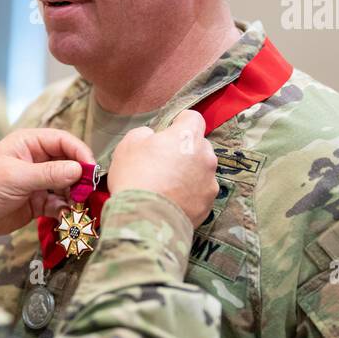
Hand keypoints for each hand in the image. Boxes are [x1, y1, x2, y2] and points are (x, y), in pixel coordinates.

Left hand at [0, 128, 90, 241]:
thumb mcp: (16, 177)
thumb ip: (49, 174)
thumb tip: (80, 169)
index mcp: (29, 144)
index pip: (63, 141)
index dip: (80, 153)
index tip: (92, 170)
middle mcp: (37, 160)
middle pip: (70, 164)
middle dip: (80, 178)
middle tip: (87, 193)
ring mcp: (38, 182)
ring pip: (67, 186)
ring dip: (74, 196)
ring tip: (78, 207)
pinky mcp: (37, 203)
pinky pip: (58, 204)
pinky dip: (64, 210)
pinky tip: (66, 217)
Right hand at [106, 109, 217, 226]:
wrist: (145, 219)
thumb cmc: (135, 176)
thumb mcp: (128, 144)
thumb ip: (145, 133)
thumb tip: (152, 137)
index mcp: (187, 136)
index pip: (193, 118)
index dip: (179, 122)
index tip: (168, 131)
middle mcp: (205, 156)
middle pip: (199, 145)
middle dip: (184, 150)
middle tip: (162, 162)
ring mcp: (210, 181)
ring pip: (201, 170)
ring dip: (188, 173)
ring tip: (166, 186)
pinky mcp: (208, 203)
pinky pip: (199, 192)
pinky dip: (189, 194)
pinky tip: (171, 201)